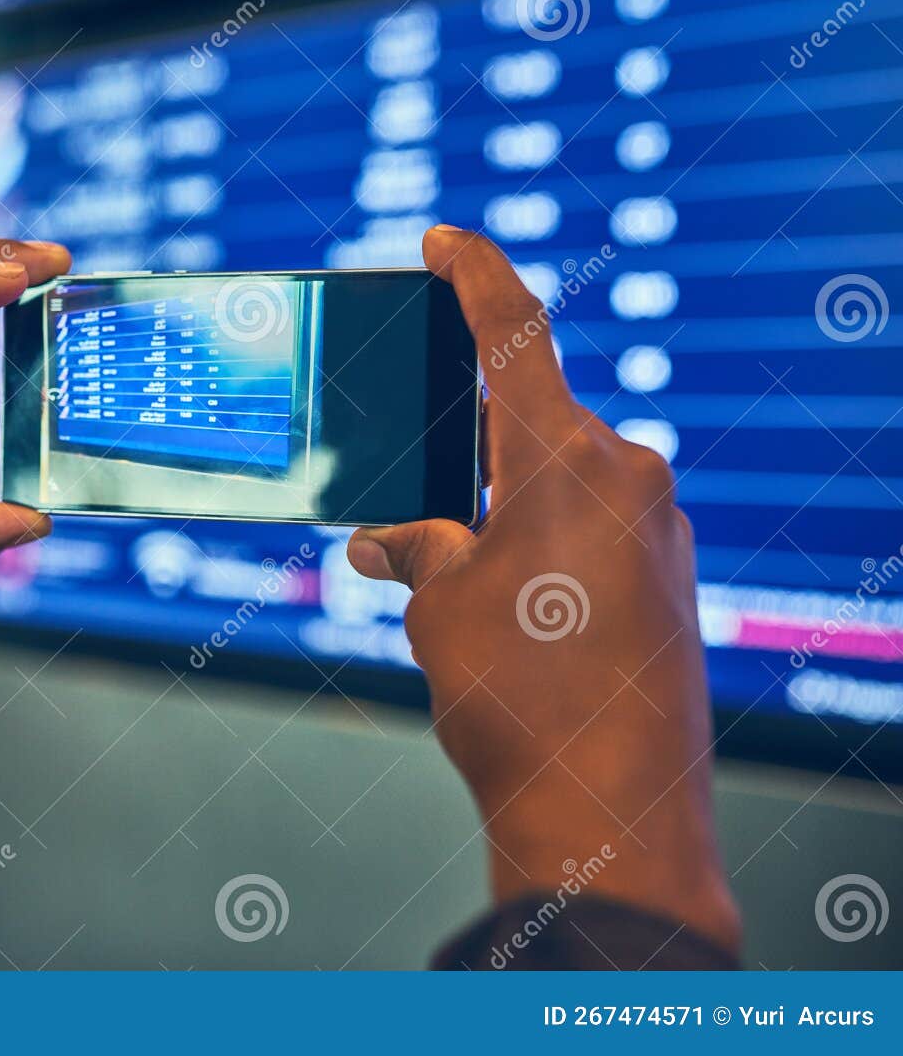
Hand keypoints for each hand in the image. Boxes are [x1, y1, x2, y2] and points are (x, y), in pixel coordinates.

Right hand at [347, 226, 739, 952]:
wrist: (611, 816)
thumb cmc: (520, 698)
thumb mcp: (440, 608)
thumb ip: (416, 548)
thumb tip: (388, 539)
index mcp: (567, 457)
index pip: (513, 332)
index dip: (471, 275)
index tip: (444, 239)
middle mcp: (628, 477)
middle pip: (532, 422)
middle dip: (466, 443)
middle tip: (411, 477)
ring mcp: (657, 532)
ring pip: (559, 484)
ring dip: (500, 508)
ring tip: (447, 573)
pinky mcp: (668, 583)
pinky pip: (592, 532)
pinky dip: (538, 546)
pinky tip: (501, 608)